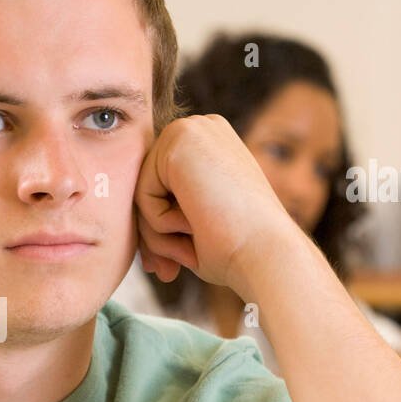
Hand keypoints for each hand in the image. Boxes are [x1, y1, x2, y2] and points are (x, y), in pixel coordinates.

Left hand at [133, 114, 302, 298]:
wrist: (265, 255)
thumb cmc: (238, 251)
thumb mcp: (195, 225)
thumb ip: (164, 212)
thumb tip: (135, 220)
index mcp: (209, 148)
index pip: (158, 189)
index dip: (158, 231)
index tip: (166, 267)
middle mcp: (201, 129)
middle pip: (145, 187)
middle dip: (151, 234)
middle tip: (166, 272)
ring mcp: (191, 130)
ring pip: (140, 191)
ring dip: (156, 233)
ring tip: (188, 249)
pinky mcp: (179, 139)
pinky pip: (141, 192)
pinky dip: (158, 221)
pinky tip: (192, 225)